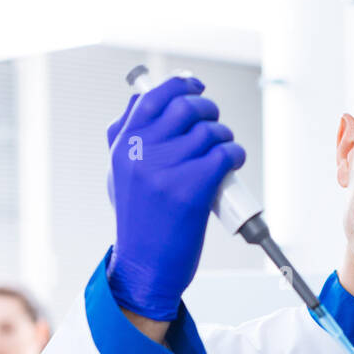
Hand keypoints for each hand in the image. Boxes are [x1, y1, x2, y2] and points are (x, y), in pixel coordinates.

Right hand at [104, 75, 245, 321]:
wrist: (144, 268)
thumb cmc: (138, 222)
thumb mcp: (118, 174)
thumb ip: (128, 135)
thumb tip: (146, 94)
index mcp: (123, 145)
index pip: (153, 96)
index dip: (181, 85)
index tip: (196, 87)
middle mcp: (141, 153)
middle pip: (187, 107)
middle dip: (208, 112)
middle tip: (213, 126)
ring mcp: (166, 170)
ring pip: (210, 131)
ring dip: (224, 138)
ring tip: (220, 155)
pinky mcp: (192, 189)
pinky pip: (225, 153)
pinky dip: (234, 156)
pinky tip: (231, 166)